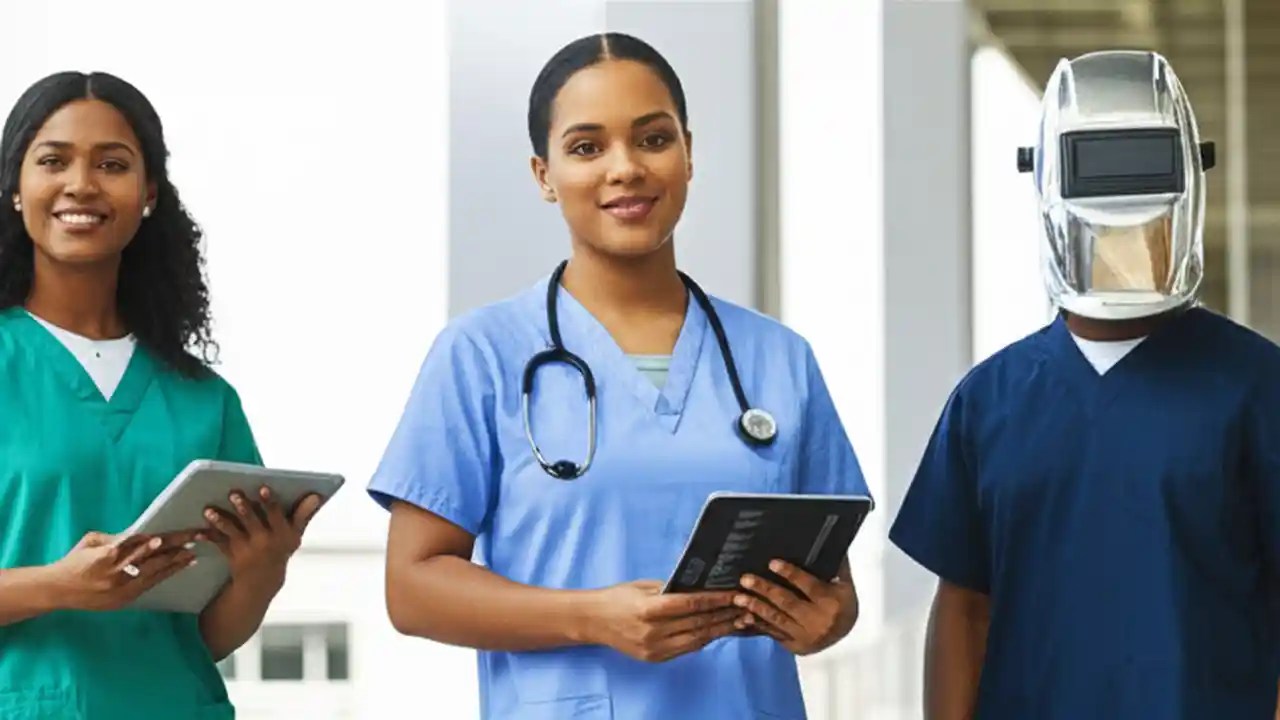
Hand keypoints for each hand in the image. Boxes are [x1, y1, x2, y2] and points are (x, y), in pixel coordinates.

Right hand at [47, 531, 199, 611]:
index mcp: (105, 557)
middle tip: (195, 539)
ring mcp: (121, 589)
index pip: (134, 546)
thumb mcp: (91, 542)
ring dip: (175, 563)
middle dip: (173, 549)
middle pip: (149, 559)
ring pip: (154, 574)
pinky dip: (165, 575)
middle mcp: (116, 574)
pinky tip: (179, 567)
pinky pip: (149, 585)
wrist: (58, 591)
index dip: (150, 543)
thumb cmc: (74, 561)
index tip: (164, 539)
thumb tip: (139, 535)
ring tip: (193, 554)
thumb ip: (115, 538)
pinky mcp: (124, 600)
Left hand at [200, 486, 322, 586]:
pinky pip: (218, 543)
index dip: (270, 502)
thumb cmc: (280, 550)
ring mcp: (246, 549)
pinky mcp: (230, 554)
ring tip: (209, 511)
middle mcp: (264, 542)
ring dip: (220, 521)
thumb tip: (316, 495)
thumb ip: (303, 514)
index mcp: (281, 535)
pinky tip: (197, 531)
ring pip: (232, 532)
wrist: (263, 581)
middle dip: (243, 508)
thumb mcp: (294, 535)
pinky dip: (208, 536)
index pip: (276, 516)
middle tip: (234, 493)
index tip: (263, 488)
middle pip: (252, 522)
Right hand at [585, 580, 744, 662]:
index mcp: (648, 609)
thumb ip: (670, 588)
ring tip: (738, 621)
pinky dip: (703, 640)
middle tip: (745, 607)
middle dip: (724, 615)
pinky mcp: (654, 658)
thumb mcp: (643, 585)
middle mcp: (652, 632)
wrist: (593, 620)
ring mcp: (654, 648)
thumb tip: (701, 586)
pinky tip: (716, 631)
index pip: (690, 604)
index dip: (715, 599)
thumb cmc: (618, 597)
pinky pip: (685, 649)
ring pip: (696, 640)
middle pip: (697, 623)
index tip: (733, 594)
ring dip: (719, 630)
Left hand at [732, 559, 857, 655]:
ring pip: (777, 620)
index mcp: (832, 602)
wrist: (846, 635)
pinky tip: (743, 617)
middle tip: (745, 579)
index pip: (809, 586)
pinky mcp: (795, 646)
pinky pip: (773, 634)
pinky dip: (758, 626)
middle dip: (765, 590)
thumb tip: (826, 537)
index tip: (771, 562)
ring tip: (738, 598)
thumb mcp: (844, 583)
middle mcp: (818, 621)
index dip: (790, 574)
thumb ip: (834, 563)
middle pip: (788, 603)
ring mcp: (805, 636)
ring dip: (756, 608)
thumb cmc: (843, 601)